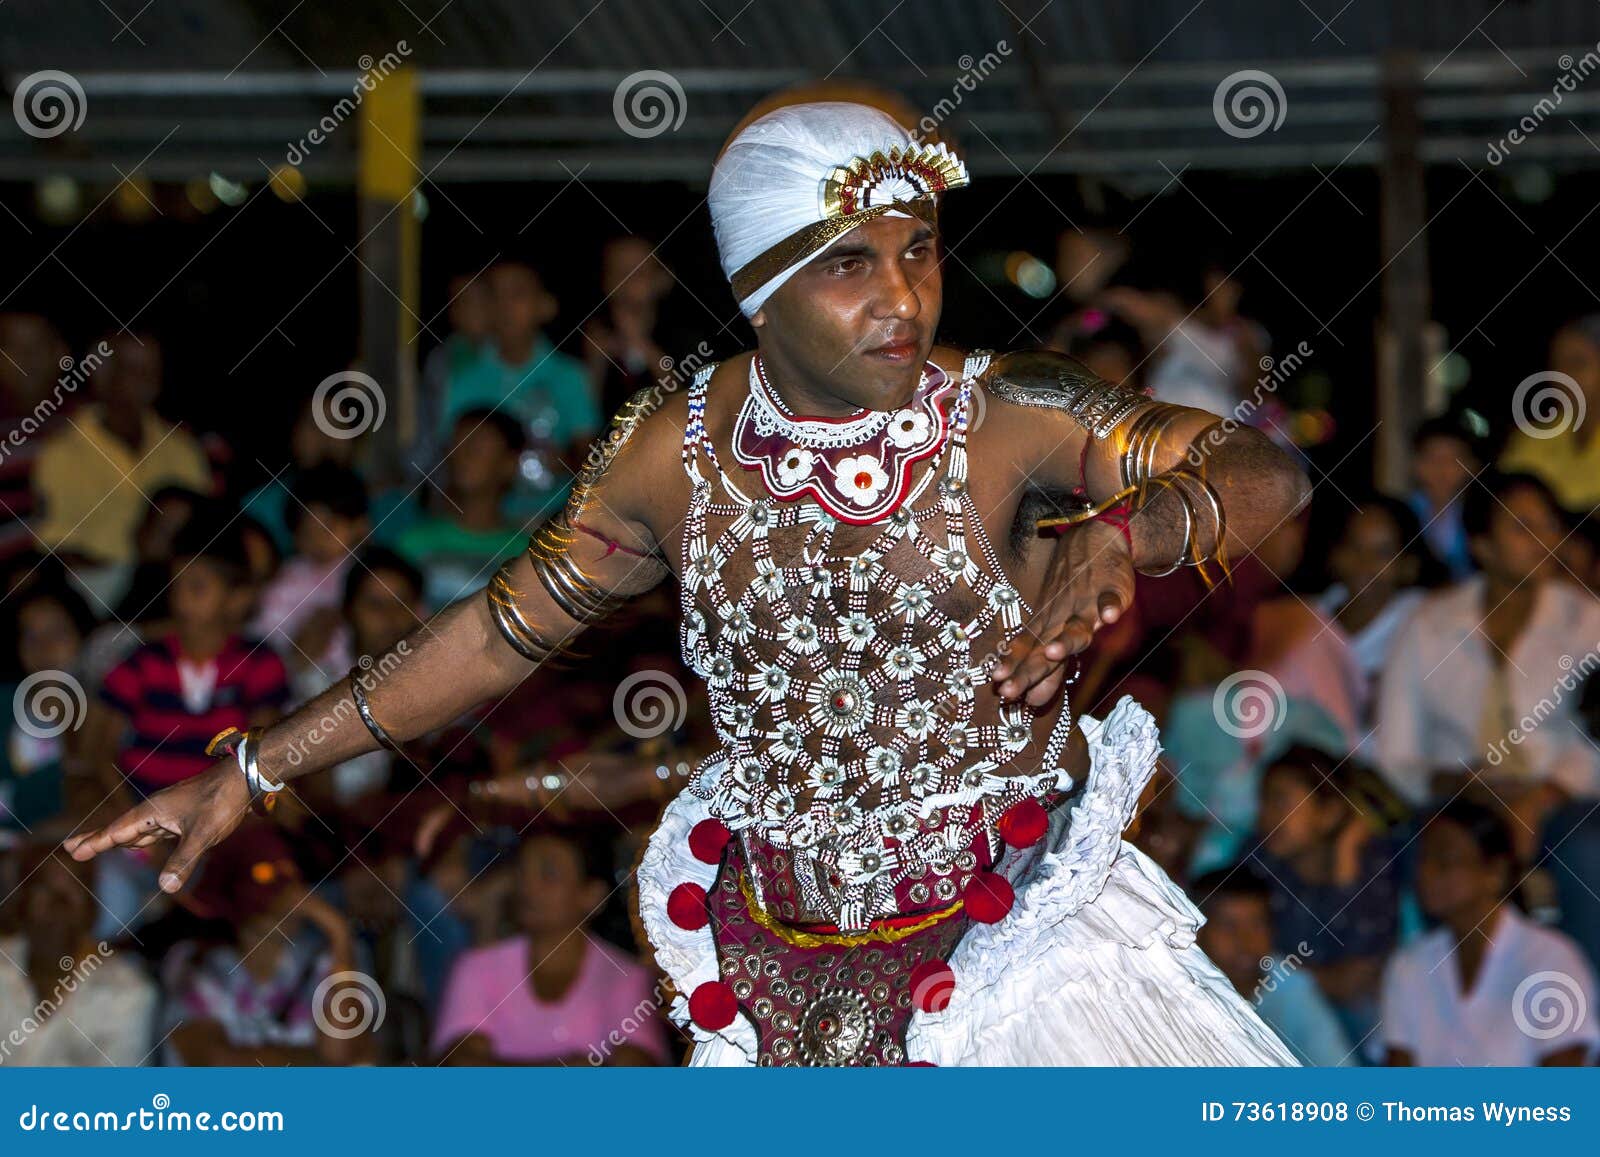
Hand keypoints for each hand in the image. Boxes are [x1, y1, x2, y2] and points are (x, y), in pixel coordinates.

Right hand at [60, 761, 251, 893]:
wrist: (244, 777)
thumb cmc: (222, 801)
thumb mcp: (202, 834)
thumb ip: (184, 860)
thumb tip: (165, 887)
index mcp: (153, 811)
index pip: (118, 831)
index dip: (96, 842)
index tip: (72, 850)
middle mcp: (156, 810)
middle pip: (121, 828)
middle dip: (97, 838)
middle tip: (70, 846)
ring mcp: (169, 812)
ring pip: (137, 829)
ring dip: (116, 837)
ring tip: (97, 844)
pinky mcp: (183, 815)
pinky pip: (154, 829)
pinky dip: (139, 837)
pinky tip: (137, 840)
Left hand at [993, 519, 1133, 706]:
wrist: (1092, 540)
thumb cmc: (1069, 590)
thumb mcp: (1054, 626)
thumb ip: (1046, 664)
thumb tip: (1032, 700)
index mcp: (1047, 628)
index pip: (1027, 654)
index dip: (1014, 670)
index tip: (999, 689)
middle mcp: (1062, 619)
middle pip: (1044, 648)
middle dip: (1028, 669)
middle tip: (1009, 688)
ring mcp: (1087, 605)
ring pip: (1076, 627)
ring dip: (1066, 640)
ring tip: (1053, 653)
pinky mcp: (1112, 591)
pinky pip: (1111, 600)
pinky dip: (1110, 607)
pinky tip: (1109, 617)